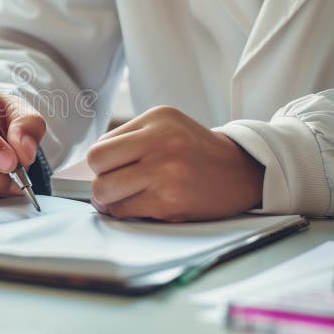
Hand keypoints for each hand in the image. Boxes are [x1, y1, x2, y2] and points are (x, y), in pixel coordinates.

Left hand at [88, 106, 263, 221]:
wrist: (243, 171)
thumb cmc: (196, 150)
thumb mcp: (166, 125)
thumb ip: (129, 138)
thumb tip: (91, 166)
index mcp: (156, 120)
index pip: (101, 145)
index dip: (101, 163)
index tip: (111, 169)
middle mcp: (160, 143)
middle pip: (97, 165)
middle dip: (99, 180)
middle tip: (113, 186)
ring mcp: (165, 173)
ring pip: (105, 193)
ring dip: (109, 201)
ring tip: (126, 197)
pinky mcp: (170, 202)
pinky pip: (125, 212)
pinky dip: (126, 213)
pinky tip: (143, 205)